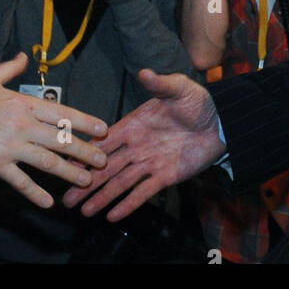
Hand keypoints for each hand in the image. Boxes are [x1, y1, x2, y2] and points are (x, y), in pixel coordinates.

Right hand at [0, 53, 108, 207]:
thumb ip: (10, 69)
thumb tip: (23, 56)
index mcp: (22, 104)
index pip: (61, 113)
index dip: (85, 122)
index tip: (103, 130)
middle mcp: (21, 125)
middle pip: (60, 139)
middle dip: (85, 151)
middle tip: (103, 161)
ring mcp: (9, 146)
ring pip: (47, 161)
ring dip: (69, 172)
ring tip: (86, 180)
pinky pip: (20, 181)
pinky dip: (35, 193)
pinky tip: (49, 202)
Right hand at [63, 69, 223, 220]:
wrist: (222, 123)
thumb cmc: (198, 102)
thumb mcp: (178, 89)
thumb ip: (160, 84)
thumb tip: (144, 72)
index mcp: (134, 125)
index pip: (104, 141)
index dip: (85, 152)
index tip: (66, 163)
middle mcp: (136, 146)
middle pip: (106, 167)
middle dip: (85, 182)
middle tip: (66, 198)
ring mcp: (149, 163)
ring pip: (120, 183)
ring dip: (102, 197)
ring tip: (83, 211)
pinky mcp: (165, 177)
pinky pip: (143, 193)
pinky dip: (128, 205)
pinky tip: (112, 216)